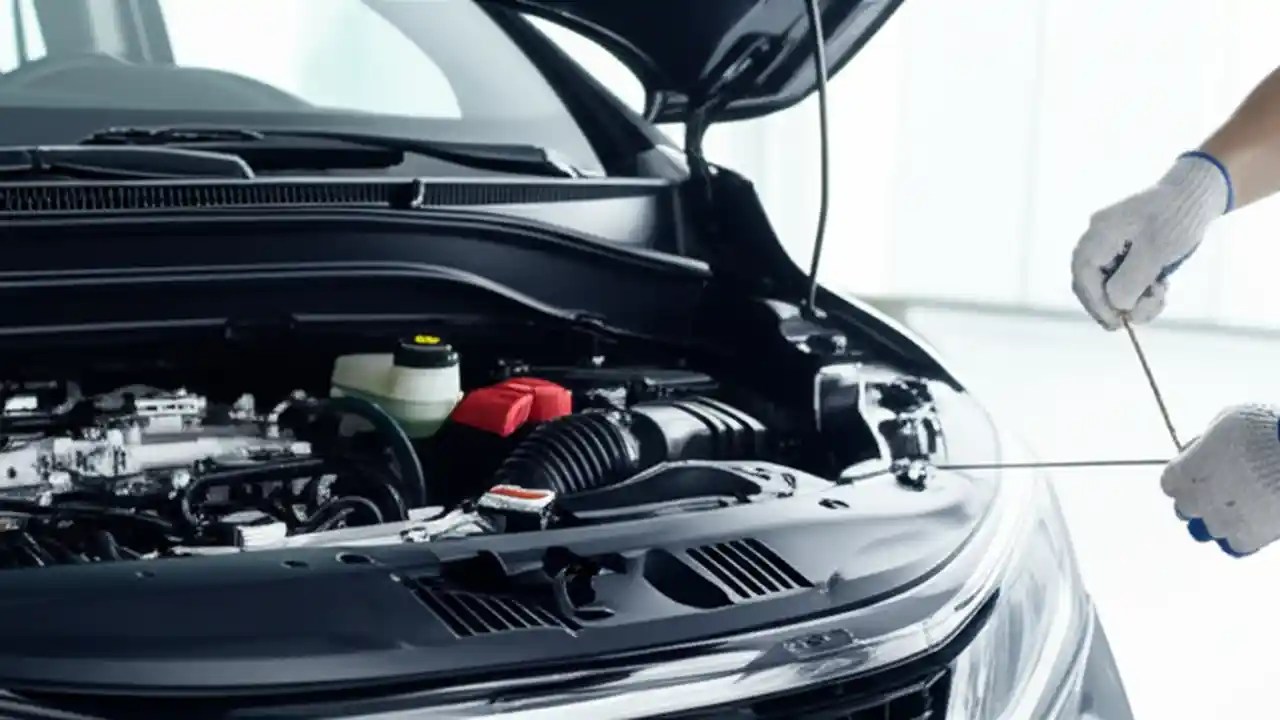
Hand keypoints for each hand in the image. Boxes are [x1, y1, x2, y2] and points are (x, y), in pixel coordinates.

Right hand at [1071, 154, 1229, 329]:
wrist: (1197, 192)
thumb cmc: (1177, 217)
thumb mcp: (1157, 250)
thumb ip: (1131, 280)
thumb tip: (1116, 306)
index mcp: (1099, 235)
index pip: (1083, 277)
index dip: (1096, 303)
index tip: (1117, 323)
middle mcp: (1098, 241)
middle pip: (1091, 284)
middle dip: (1113, 304)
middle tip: (1136, 317)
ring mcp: (1110, 246)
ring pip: (1107, 286)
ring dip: (1132, 299)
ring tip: (1160, 293)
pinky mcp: (1124, 252)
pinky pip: (1121, 280)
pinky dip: (1139, 290)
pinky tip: (1159, 286)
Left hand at [1162, 404, 1279, 555]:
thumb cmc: (1264, 429)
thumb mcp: (1227, 422)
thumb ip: (1208, 443)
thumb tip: (1205, 450)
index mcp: (1185, 472)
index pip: (1170, 483)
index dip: (1186, 478)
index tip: (1202, 471)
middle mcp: (1196, 501)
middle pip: (1185, 508)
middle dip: (1200, 499)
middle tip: (1224, 488)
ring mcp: (1221, 523)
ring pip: (1207, 529)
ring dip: (1221, 518)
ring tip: (1244, 505)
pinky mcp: (1249, 539)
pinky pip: (1235, 546)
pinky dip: (1242, 536)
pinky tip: (1255, 522)